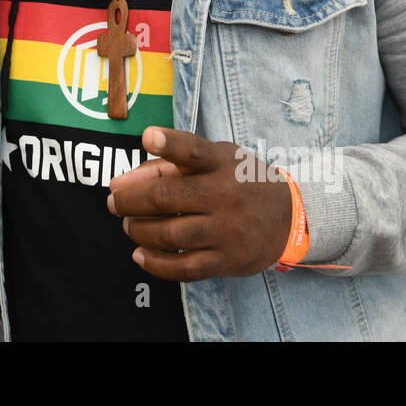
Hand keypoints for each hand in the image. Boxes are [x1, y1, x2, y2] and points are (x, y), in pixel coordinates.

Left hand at [107, 127, 293, 280]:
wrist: (290, 216)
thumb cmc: (238, 181)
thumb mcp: (214, 160)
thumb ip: (166, 165)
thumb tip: (121, 182)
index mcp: (220, 162)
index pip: (193, 149)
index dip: (169, 143)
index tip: (148, 137)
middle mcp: (224, 194)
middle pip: (166, 197)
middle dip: (130, 201)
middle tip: (115, 203)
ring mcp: (228, 230)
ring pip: (170, 234)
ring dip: (139, 231)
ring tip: (129, 226)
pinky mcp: (228, 260)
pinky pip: (184, 268)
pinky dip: (155, 264)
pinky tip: (140, 255)